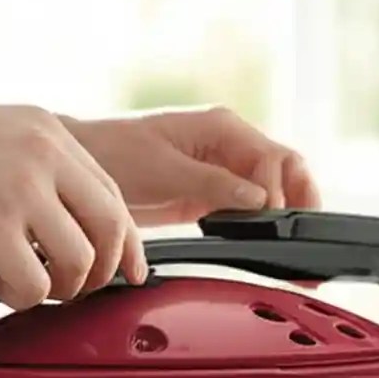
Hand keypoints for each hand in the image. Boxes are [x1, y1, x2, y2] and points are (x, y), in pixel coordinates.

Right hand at [0, 104, 146, 309]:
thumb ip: (35, 164)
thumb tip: (71, 215)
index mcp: (45, 130)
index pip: (111, 192)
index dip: (126, 239)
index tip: (128, 268)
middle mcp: (42, 154)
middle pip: (112, 227)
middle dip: (103, 270)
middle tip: (79, 288)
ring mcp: (20, 189)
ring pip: (80, 261)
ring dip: (61, 287)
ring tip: (31, 285)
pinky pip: (36, 283)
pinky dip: (23, 296)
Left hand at [62, 106, 320, 226]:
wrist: (79, 167)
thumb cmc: (112, 153)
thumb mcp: (164, 169)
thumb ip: (214, 184)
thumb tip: (259, 200)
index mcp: (223, 128)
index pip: (276, 158)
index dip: (280, 193)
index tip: (269, 220)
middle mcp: (229, 146)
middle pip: (286, 172)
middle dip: (299, 202)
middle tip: (296, 240)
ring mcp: (222, 170)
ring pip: (273, 192)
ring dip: (282, 217)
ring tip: (282, 249)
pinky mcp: (210, 195)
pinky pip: (249, 209)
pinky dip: (259, 227)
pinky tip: (255, 244)